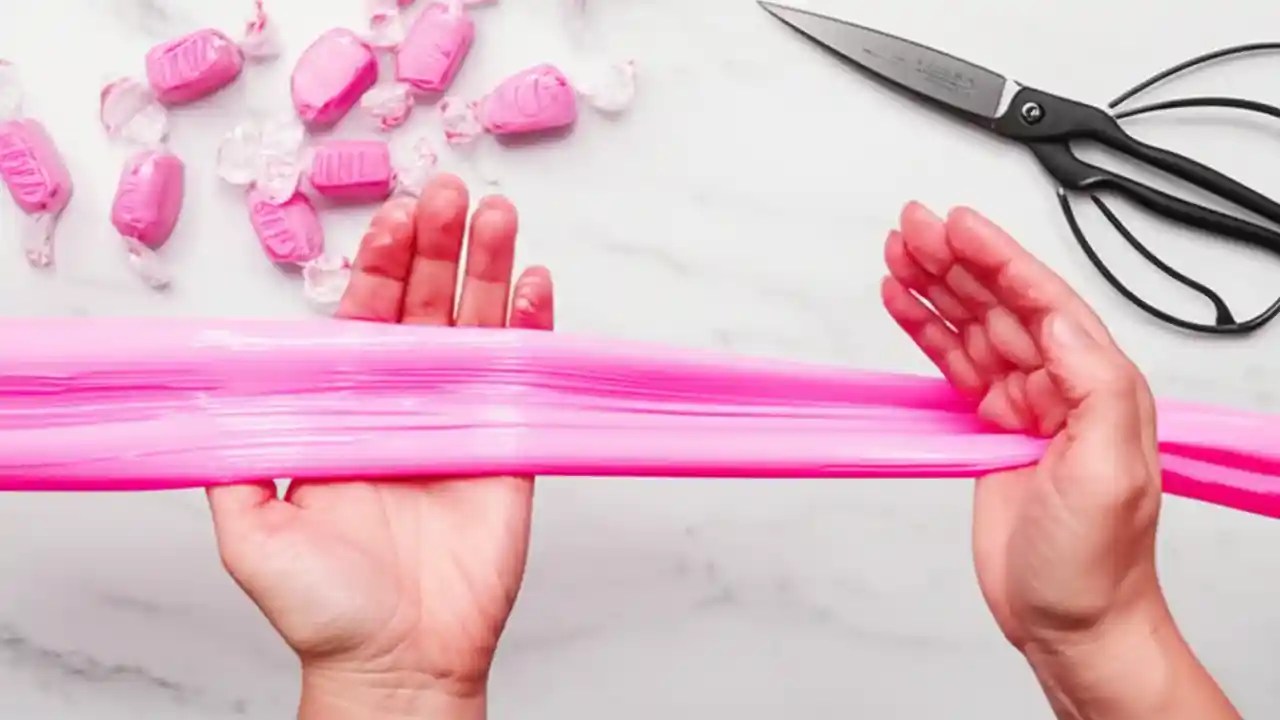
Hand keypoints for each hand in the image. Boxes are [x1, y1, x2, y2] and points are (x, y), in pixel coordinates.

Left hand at [207, 174, 553, 719]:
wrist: (395, 663)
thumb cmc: (324, 606)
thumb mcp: (249, 528)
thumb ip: (235, 454)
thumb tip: (216, 389)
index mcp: (347, 412)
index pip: (364, 318)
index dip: (379, 266)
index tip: (393, 218)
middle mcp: (405, 405)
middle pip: (425, 308)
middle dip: (437, 246)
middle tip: (451, 192)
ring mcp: (462, 421)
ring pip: (477, 328)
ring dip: (487, 268)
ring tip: (496, 214)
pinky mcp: (508, 450)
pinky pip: (522, 377)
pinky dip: (531, 330)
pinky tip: (532, 285)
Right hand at [880, 203, 1237, 717]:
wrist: (1070, 620)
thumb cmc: (1096, 562)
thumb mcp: (1110, 471)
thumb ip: (1092, 387)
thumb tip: (1056, 323)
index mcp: (1096, 385)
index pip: (1043, 301)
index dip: (998, 258)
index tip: (957, 226)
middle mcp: (1058, 386)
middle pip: (998, 303)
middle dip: (954, 260)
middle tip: (911, 225)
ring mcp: (1019, 406)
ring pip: (970, 327)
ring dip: (933, 288)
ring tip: (896, 252)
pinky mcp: (986, 430)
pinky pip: (952, 366)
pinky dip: (925, 333)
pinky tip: (903, 306)